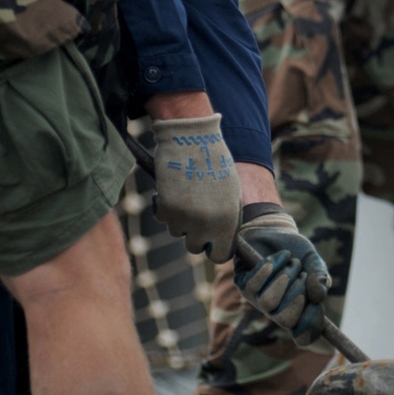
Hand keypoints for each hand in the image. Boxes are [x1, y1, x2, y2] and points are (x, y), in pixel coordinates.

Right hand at [151, 113, 241, 259]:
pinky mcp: (166, 209)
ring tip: (187, 194)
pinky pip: (162, 218)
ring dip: (180, 219)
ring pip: (177, 232)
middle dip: (193, 234)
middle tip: (194, 215)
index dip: (214, 248)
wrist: (192, 140)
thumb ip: (226, 218)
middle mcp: (207, 225)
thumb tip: (221, 238)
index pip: (221, 255)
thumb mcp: (231, 193)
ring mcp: (185, 218)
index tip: (210, 240)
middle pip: (195, 247)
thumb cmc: (215, 163)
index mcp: (228, 221)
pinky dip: (165, 207)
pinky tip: (173, 190)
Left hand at [233, 207, 330, 340]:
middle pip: (286, 320)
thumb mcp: (314, 261)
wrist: (275, 231)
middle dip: (297, 294)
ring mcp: (258, 300)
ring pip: (269, 301)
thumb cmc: (297, 251)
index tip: (316, 306)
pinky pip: (255, 284)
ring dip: (285, 276)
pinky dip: (271, 267)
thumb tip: (318, 297)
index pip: (303, 335)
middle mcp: (276, 311)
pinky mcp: (244, 285)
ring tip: (292, 261)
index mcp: (298, 311)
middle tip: (302, 274)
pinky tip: (280, 257)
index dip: (310, 328)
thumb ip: (321, 278)